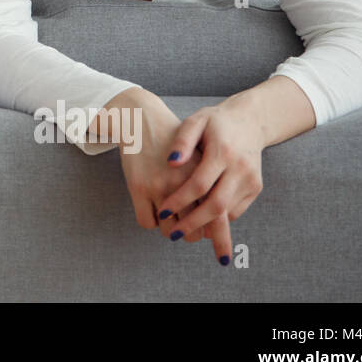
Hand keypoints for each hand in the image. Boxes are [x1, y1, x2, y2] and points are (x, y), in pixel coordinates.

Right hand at [113, 89, 228, 262]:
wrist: (143, 118)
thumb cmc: (175, 139)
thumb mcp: (202, 156)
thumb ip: (214, 183)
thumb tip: (222, 218)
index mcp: (205, 174)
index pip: (218, 215)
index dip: (219, 238)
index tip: (214, 244)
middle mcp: (184, 183)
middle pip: (194, 229)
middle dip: (191, 234)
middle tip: (187, 229)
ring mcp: (160, 186)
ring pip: (168, 229)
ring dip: (170, 229)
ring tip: (170, 220)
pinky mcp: (138, 187)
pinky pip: (146, 222)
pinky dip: (151, 222)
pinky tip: (152, 210)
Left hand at [156, 100, 265, 266]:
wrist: (250, 121)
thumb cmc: (215, 121)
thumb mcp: (196, 121)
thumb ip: (182, 141)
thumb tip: (170, 163)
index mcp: (223, 152)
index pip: (199, 184)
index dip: (179, 201)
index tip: (162, 212)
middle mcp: (240, 169)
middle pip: (217, 205)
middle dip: (193, 223)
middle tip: (173, 234)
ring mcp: (251, 180)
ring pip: (227, 212)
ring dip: (205, 226)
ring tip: (182, 232)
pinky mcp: (255, 188)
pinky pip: (236, 211)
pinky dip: (218, 220)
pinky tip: (200, 223)